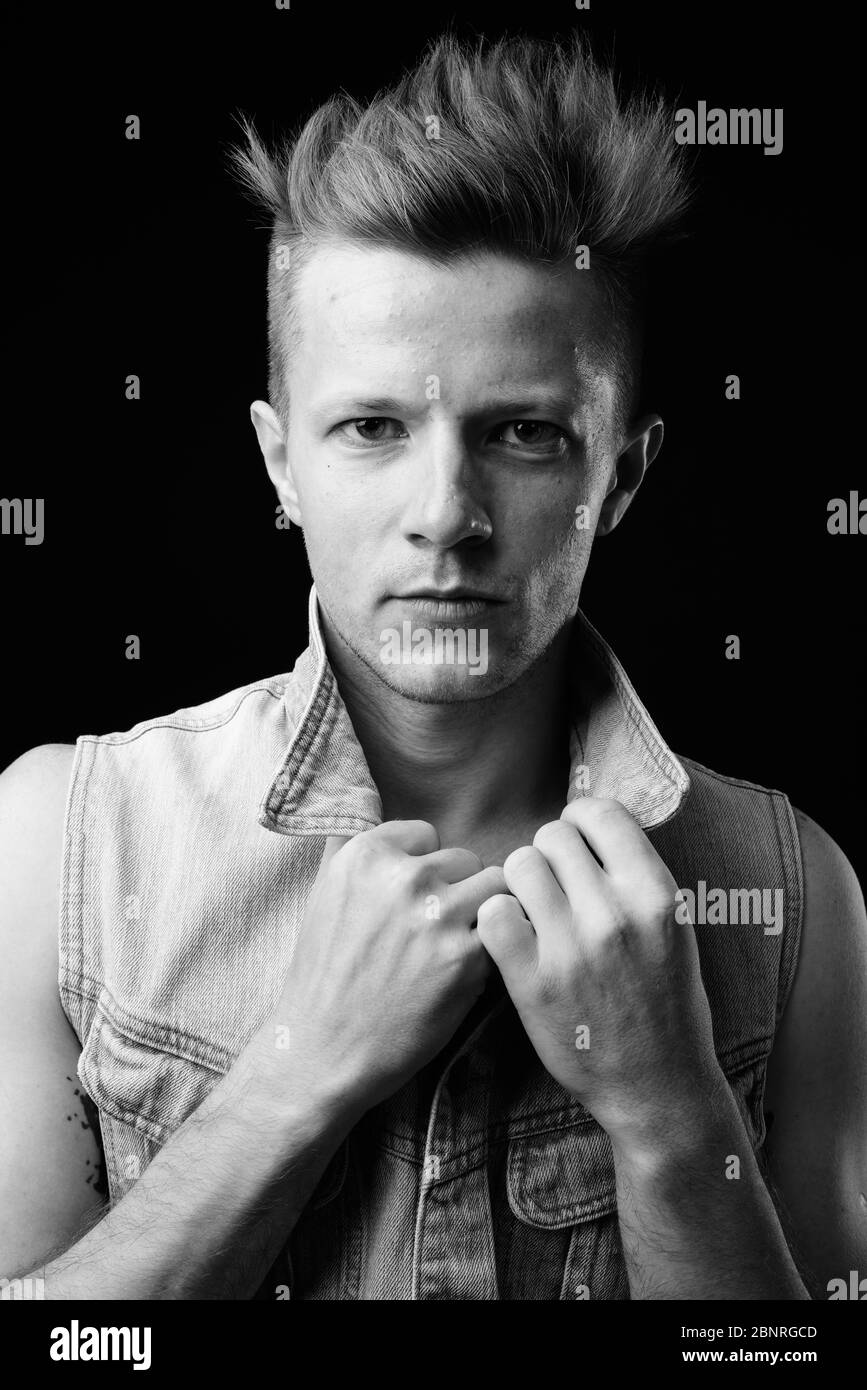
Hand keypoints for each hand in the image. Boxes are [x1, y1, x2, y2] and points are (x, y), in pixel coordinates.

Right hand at [262, 820, 505, 1115]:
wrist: (323, 1051)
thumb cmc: (325, 975)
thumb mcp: (324, 895)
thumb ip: (353, 848)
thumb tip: (377, 807)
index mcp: (366, 853)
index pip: (427, 835)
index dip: (424, 871)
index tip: (409, 904)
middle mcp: (402, 875)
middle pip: (464, 859)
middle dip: (456, 891)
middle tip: (433, 934)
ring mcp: (437, 914)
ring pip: (494, 885)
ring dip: (482, 914)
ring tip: (456, 948)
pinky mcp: (466, 956)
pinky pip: (504, 928)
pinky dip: (493, 948)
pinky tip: (466, 973)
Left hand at [476, 798, 719, 1146]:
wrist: (656, 1084)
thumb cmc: (665, 1001)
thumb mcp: (674, 928)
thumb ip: (636, 876)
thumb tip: (590, 823)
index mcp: (656, 895)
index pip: (600, 814)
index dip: (580, 821)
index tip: (576, 841)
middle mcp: (615, 915)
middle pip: (552, 835)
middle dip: (548, 854)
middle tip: (553, 885)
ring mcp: (570, 949)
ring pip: (518, 865)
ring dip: (520, 883)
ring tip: (533, 910)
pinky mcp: (531, 982)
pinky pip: (494, 913)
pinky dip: (498, 918)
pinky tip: (514, 936)